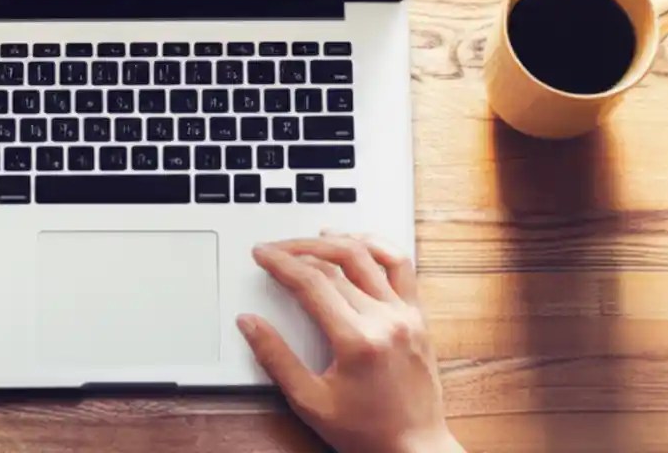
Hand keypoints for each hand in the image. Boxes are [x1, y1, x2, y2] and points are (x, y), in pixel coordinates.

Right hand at [238, 232, 463, 452]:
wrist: (415, 449)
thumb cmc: (365, 431)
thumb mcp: (309, 401)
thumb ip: (275, 357)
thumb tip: (248, 322)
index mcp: (357, 341)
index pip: (311, 283)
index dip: (280, 263)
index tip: (261, 254)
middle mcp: (386, 320)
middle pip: (336, 264)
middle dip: (299, 249)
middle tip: (275, 248)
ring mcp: (407, 315)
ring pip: (370, 256)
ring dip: (338, 241)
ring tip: (314, 237)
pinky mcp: (419, 317)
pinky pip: (402, 267)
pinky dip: (379, 247)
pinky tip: (360, 244)